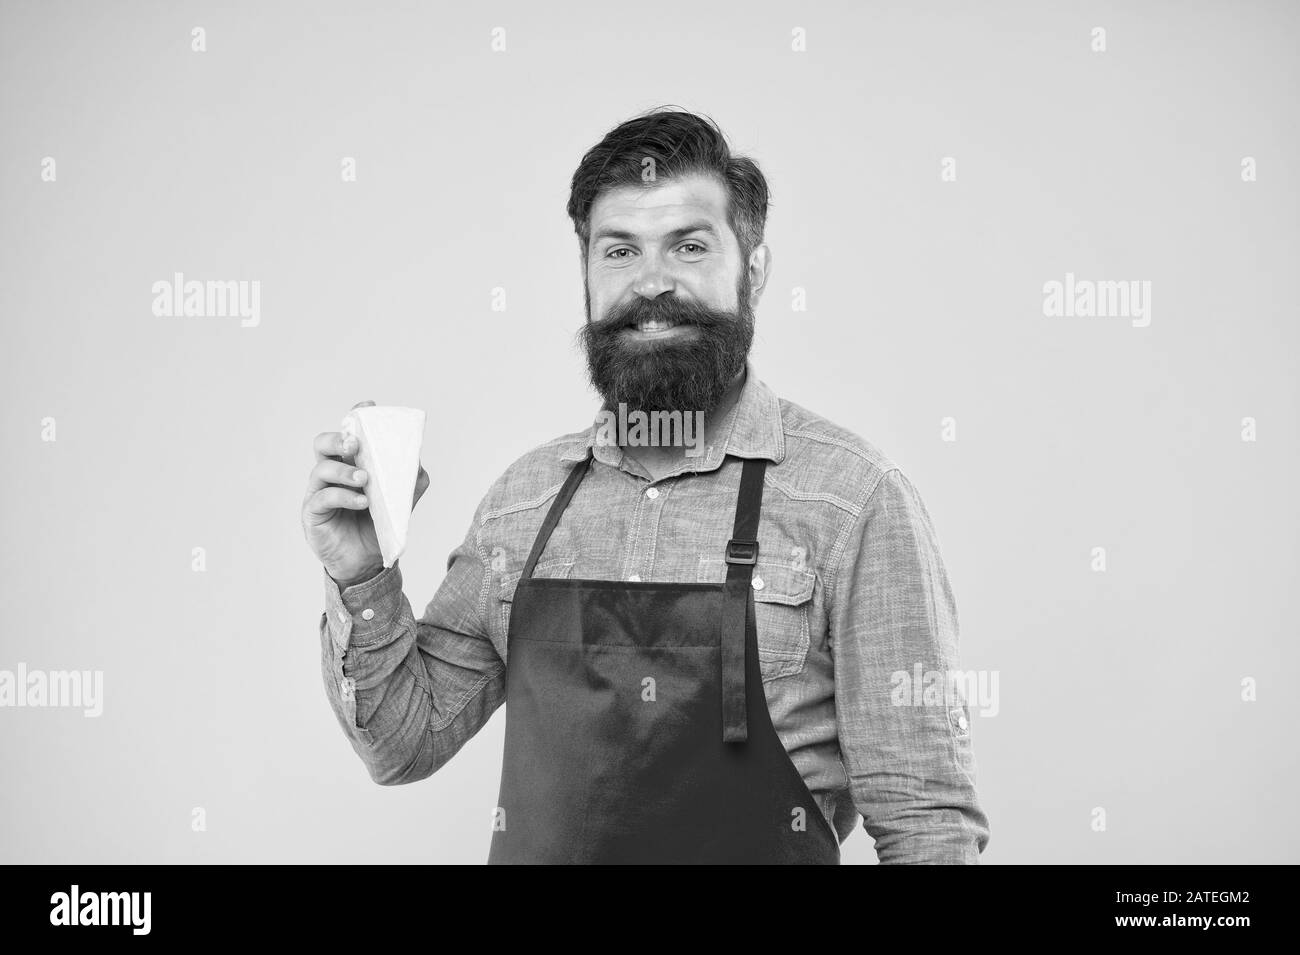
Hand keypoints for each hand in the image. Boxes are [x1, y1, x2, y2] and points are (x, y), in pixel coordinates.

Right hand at [301, 400, 429, 586]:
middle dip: (338, 439)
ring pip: (320, 469)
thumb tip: (416, 465)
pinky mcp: (312, 513)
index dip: (355, 418)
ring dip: (344, 471)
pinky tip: (361, 501)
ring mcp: (318, 492)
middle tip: (355, 445)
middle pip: (323, 444)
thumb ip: (409, 483)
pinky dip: (343, 496)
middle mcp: (331, 474)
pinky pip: (322, 498)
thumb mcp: (400, 503)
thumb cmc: (377, 527)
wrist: (366, 562)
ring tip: (365, 480)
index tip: (367, 408)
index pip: (348, 434)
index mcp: (350, 464)